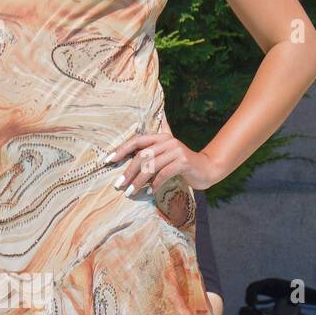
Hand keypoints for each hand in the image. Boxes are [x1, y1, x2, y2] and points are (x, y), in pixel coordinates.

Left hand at [106, 127, 221, 193]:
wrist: (207, 169)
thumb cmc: (183, 163)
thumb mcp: (169, 152)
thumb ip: (158, 143)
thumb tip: (156, 121)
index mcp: (161, 137)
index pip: (137, 141)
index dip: (121, 149)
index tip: (108, 160)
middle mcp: (168, 141)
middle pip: (142, 155)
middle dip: (128, 171)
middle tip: (118, 185)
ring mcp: (176, 151)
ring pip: (151, 166)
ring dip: (138, 181)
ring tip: (130, 193)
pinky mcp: (183, 162)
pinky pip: (164, 173)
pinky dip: (155, 184)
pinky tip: (149, 192)